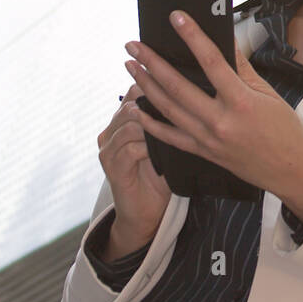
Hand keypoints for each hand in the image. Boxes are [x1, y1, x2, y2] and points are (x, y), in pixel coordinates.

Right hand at [96, 82, 171, 237]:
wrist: (145, 213)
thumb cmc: (159, 176)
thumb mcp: (166, 144)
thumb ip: (169, 122)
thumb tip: (194, 97)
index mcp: (121, 122)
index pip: (134, 92)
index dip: (156, 88)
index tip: (182, 90)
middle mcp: (110, 131)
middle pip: (131, 105)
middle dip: (157, 107)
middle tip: (182, 112)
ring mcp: (108, 149)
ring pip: (130, 123)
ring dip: (154, 127)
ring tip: (174, 132)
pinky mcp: (111, 167)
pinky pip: (129, 148)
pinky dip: (148, 148)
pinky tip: (161, 152)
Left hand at [123, 11, 302, 202]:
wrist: (291, 171)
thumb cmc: (285, 129)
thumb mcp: (267, 93)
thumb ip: (242, 68)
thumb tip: (224, 40)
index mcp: (241, 101)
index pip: (212, 61)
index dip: (192, 36)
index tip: (176, 18)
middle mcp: (220, 121)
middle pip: (178, 86)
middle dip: (152, 63)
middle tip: (133, 44)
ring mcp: (208, 139)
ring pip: (168, 109)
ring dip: (145, 86)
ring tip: (131, 66)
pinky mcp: (203, 153)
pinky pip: (169, 137)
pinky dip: (150, 122)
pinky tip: (135, 108)